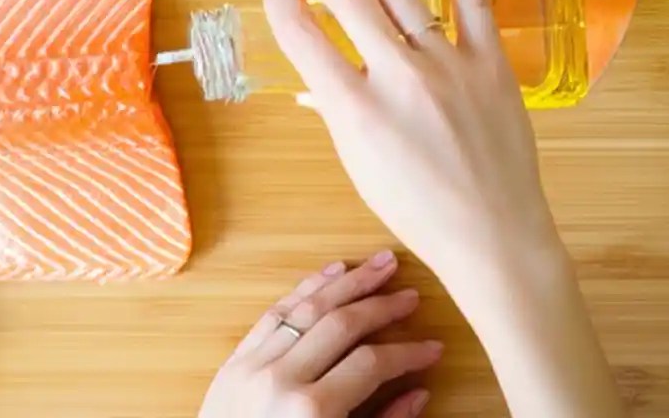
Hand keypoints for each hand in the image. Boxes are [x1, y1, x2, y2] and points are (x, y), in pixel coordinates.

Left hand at [199, 253, 439, 417]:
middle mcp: (281, 379)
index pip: (372, 364)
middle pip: (340, 325)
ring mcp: (253, 366)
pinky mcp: (235, 361)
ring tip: (378, 265)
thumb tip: (419, 393)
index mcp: (311, 410)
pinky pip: (274, 314)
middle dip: (380, 305)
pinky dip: (303, 290)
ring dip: (346, 283)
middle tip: (411, 294)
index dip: (407, 353)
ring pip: (306, 308)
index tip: (433, 347)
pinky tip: (329, 274)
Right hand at [263, 0, 558, 276]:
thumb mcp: (358, 166)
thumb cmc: (417, 210)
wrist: (493, 233)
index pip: (301, 34)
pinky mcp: (489, 59)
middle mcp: (397, 75)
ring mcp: (447, 62)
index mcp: (355, 109)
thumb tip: (318, 78)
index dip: (280, 4)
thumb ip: (337, 112)